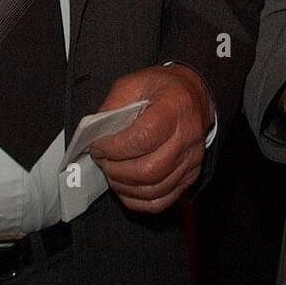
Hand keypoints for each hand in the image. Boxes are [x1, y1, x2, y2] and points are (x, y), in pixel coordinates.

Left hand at [90, 65, 212, 213]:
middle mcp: (187, 136)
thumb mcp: (133, 83)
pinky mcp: (189, 176)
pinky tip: (125, 185)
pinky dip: (136, 200)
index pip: (143, 138)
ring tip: (111, 171)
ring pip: (153, 189)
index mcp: (174, 108)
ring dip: (123, 185)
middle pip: (148, 170)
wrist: (191, 95)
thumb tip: (94, 134)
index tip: (97, 145)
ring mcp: (191, 160)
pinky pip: (160, 201)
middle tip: (102, 160)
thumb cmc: (161, 89)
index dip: (114, 147)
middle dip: (115, 170)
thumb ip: (112, 106)